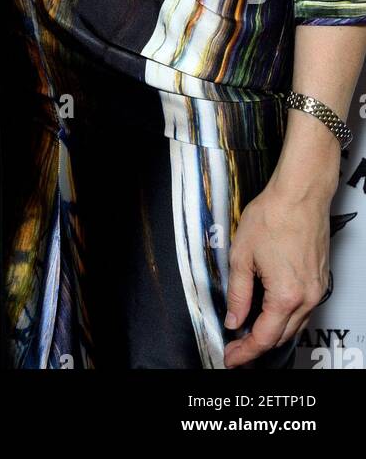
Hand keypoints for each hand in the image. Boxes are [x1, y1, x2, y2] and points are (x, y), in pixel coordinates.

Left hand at [223, 181, 329, 367]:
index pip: (263, 337)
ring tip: (250, 332)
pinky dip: (286, 317)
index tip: (232, 357)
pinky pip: (303, 309)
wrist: (299, 195)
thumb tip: (234, 318)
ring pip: (294, 325)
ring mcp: (316, 289)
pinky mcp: (320, 279)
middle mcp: (306, 297)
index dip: (245, 351)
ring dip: (273, 332)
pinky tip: (271, 311)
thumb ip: (238, 292)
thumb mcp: (242, 255)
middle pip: (280, 336)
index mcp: (285, 295)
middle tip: (237, 348)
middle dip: (257, 346)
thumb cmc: (273, 215)